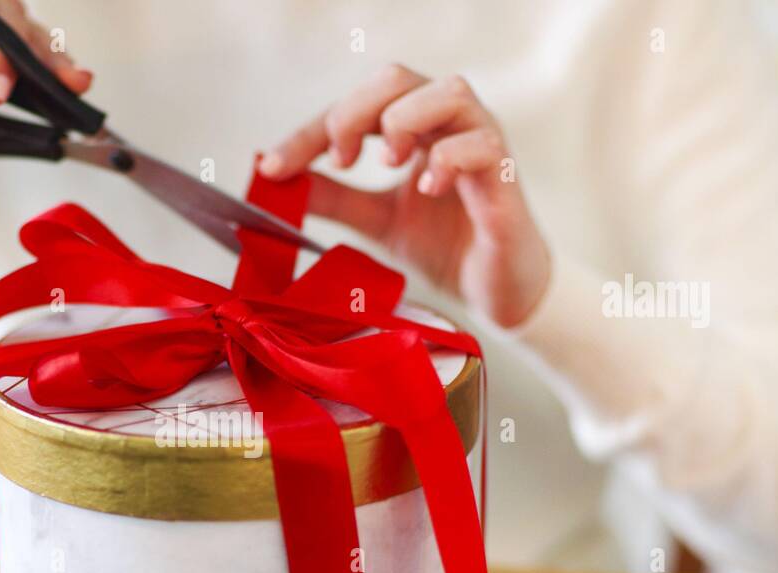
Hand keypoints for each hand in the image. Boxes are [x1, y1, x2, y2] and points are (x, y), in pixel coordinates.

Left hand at [261, 65, 550, 328]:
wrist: (496, 290)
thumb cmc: (446, 246)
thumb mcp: (375, 220)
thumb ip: (333, 197)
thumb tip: (276, 182)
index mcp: (415, 128)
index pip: (356, 104)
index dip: (310, 130)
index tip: (273, 166)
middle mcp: (448, 124)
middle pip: (397, 78)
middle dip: (354, 112)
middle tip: (339, 160)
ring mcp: (480, 144)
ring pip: (448, 91)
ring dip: (404, 121)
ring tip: (388, 164)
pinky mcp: (503, 176)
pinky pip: (481, 143)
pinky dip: (447, 159)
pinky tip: (427, 189)